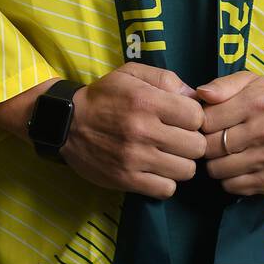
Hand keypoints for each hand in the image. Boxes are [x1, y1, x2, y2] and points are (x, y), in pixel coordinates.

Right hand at [59, 62, 206, 198]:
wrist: (66, 123)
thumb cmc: (103, 96)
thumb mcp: (131, 74)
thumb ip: (166, 79)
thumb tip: (196, 95)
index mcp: (146, 101)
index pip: (197, 116)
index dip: (194, 117)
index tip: (183, 118)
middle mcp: (143, 130)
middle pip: (196, 146)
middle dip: (192, 141)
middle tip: (178, 138)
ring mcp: (135, 158)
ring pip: (186, 170)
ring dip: (180, 162)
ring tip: (168, 154)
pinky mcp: (126, 180)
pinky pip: (166, 189)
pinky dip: (165, 182)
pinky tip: (157, 170)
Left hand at [196, 70, 263, 195]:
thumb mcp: (250, 82)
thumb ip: (223, 85)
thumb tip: (202, 94)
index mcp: (259, 103)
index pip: (207, 120)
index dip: (204, 120)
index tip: (213, 120)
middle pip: (210, 146)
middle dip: (207, 142)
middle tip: (217, 137)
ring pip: (217, 169)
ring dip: (216, 161)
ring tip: (227, 151)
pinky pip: (230, 186)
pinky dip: (229, 177)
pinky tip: (239, 164)